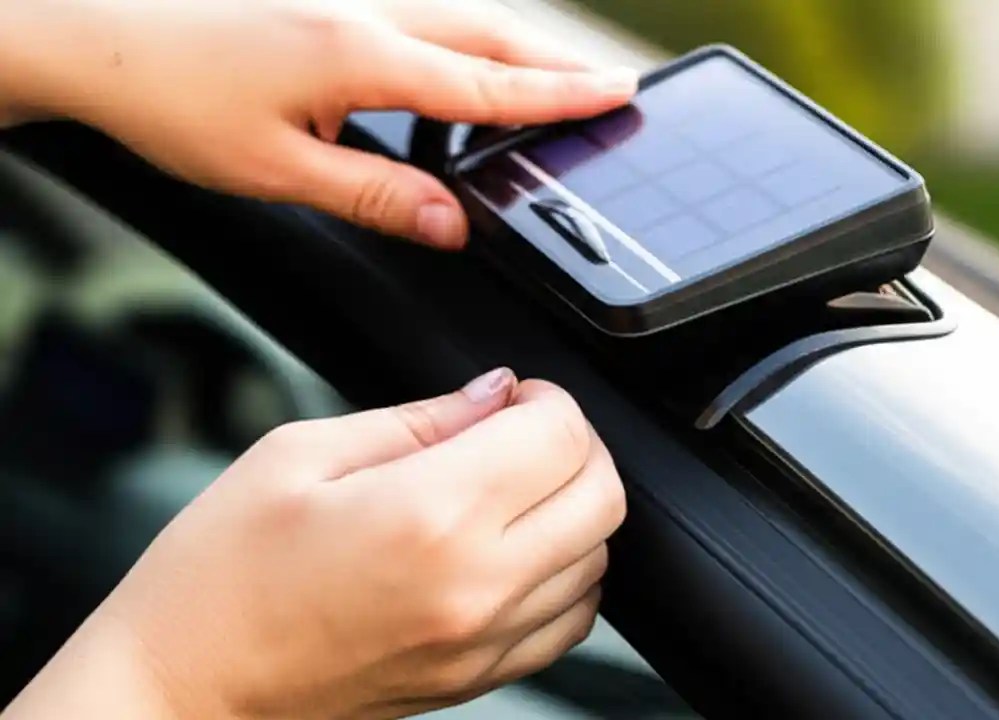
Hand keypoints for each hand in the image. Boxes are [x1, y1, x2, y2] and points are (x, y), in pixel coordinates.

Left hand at [0, 0, 637, 246]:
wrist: (97, 36)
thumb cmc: (171, 99)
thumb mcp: (276, 169)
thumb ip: (374, 195)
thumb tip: (451, 222)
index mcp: (360, 57)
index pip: (484, 86)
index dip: (555, 97)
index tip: (613, 96)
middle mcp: (366, 17)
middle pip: (489, 38)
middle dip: (556, 65)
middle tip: (611, 86)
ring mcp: (347, 4)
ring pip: (459, 22)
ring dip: (515, 53)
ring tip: (554, 83)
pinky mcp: (328, 8)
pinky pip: (421, 23)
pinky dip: (465, 48)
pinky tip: (463, 76)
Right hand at [2, 370, 626, 719]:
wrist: (182, 690)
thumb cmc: (217, 576)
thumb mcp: (299, 456)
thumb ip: (418, 419)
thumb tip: (494, 393)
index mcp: (429, 515)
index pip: (560, 437)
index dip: (547, 400)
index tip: (515, 397)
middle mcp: (475, 586)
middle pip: (602, 496)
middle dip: (575, 446)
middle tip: (520, 431)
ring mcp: (482, 644)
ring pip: (598, 560)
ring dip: (571, 510)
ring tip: (507, 489)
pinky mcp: (476, 680)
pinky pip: (570, 622)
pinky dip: (563, 575)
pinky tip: (511, 550)